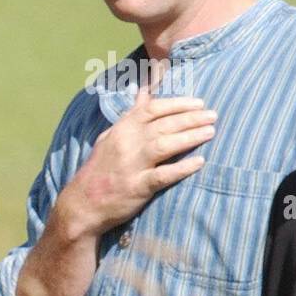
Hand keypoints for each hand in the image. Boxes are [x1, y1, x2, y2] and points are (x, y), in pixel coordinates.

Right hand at [61, 84, 216, 237]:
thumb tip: (146, 91)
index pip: (153, 109)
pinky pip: (162, 175)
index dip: (178, 104)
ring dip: (190, 137)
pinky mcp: (136, 187)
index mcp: (121, 129)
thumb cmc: (100, 169)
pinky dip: (182, 168)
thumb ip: (131, 115)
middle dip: (191, 118)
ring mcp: (131, 165)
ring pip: (165, 145)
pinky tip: (200, 162)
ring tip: (211, 132)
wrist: (82, 204)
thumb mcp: (110, 137)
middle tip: (213, 116)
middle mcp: (125, 144)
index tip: (199, 103)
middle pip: (163, 125)